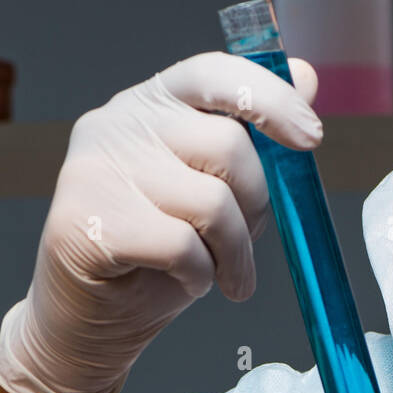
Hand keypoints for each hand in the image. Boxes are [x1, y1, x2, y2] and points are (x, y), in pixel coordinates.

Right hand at [0, 51, 321, 392]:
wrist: (96, 319)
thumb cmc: (164, 247)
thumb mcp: (220, 183)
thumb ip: (257, 130)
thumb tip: (307, 74)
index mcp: (153, 101)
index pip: (214, 74)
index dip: (270, 99)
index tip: (311, 137)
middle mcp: (117, 121)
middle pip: (228, 147)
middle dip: (258, 204)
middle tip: (247, 241)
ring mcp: (94, 169)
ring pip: (211, 203)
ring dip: (234, 252)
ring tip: (218, 271)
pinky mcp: (82, 222)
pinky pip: (181, 246)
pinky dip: (200, 274)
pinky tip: (184, 281)